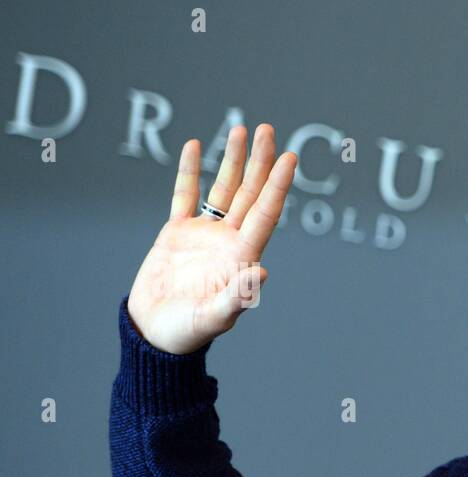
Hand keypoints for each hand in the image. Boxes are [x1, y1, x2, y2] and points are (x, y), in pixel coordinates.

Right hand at [127, 123, 296, 354]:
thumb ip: (239, 297)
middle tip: (267, 130)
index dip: (278, 185)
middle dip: (260, 162)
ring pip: (223, 188)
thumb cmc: (188, 332)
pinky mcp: (176, 233)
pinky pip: (185, 195)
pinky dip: (190, 172)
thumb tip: (262, 272)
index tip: (291, 157)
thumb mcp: (215, 317)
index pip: (266, 213)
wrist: (154, 334)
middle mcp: (228, 241)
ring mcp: (204, 235)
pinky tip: (196, 147)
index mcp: (242, 257)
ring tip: (241, 129)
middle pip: (249, 193)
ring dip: (233, 160)